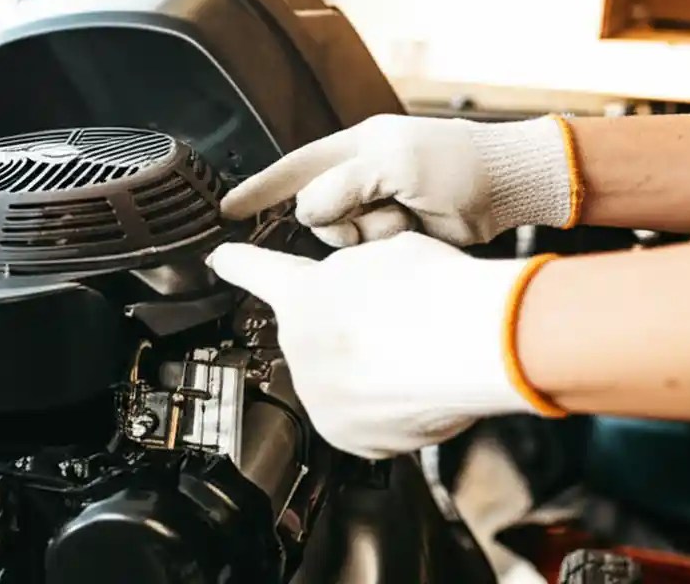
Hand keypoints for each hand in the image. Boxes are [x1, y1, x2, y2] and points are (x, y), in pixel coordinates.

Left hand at [208, 232, 556, 459]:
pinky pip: (362, 421)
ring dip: (371, 373)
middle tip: (401, 328)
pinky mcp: (343, 435)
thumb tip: (368, 290)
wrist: (467, 344)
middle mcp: (298, 344)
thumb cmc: (437, 293)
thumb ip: (362, 273)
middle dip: (352, 335)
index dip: (238, 264)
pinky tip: (415, 389)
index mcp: (303, 292)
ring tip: (415, 359)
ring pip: (341, 381)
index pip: (257, 271)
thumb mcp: (391, 254)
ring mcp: (317, 393)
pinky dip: (387, 412)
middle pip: (318, 337)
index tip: (222, 261)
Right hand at [221, 114, 580, 246]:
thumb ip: (343, 184)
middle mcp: (362, 178)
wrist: (508, 189)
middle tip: (379, 209)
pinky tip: (415, 233)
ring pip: (342, 240)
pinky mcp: (397, 238)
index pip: (292, 170)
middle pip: (317, 213)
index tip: (226, 211)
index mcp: (354, 149)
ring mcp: (379, 209)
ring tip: (406, 220)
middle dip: (342, 219)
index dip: (258, 191)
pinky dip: (389, 248)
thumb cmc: (459, 163)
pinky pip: (370, 256)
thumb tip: (309, 212)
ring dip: (371, 236)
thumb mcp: (394, 162)